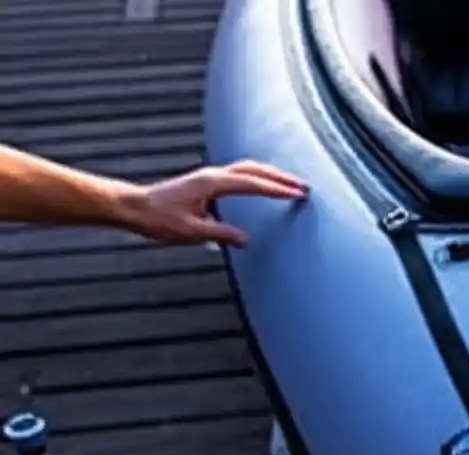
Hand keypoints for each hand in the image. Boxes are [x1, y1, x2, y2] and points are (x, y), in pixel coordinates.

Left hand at [116, 160, 306, 246]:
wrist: (133, 207)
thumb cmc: (158, 218)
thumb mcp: (192, 231)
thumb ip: (222, 234)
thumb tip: (246, 240)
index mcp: (212, 183)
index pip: (253, 184)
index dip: (277, 190)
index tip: (297, 195)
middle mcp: (213, 175)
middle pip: (255, 169)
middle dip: (281, 178)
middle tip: (303, 187)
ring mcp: (209, 175)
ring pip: (248, 168)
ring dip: (271, 174)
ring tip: (290, 184)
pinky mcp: (206, 180)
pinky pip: (239, 173)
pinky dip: (257, 176)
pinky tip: (263, 184)